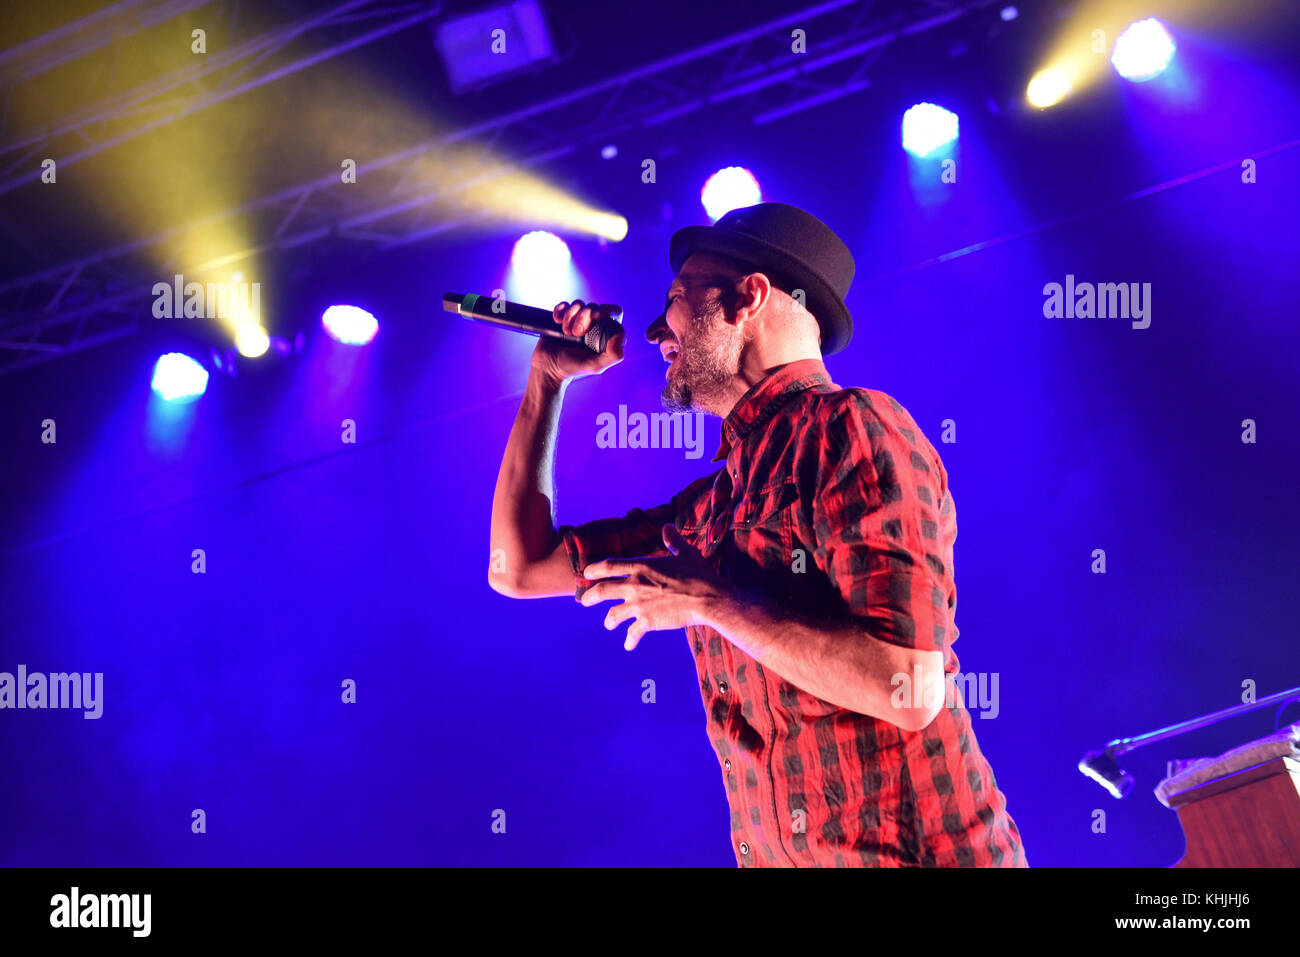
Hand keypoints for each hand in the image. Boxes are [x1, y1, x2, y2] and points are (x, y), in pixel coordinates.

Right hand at [531, 299, 624, 384]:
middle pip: (594, 307)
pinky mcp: (562, 317)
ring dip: (570, 316)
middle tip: (576, 333)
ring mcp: (577, 320)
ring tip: (566, 332)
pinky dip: (560, 311)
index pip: (613, 313)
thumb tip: (621, 336)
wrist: (548, 367)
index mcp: (604, 334)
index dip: (606, 310)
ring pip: (579, 304)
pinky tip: (557, 322)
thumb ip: (613, 355)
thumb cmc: (572, 368)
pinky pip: (564, 305)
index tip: (595, 316)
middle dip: (584, 317)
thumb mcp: (595, 366)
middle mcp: (593, 325)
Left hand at [579, 524, 729, 649]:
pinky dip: (630, 640)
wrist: (708, 599)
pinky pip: (632, 633)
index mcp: (641, 566)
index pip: (609, 566)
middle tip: (584, 601)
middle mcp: (635, 585)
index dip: (594, 569)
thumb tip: (667, 527)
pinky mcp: (647, 622)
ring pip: (613, 615)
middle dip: (590, 597)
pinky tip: (629, 645)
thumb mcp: (685, 553)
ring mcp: (639, 605)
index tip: (586, 573)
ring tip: (609, 624)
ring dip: (609, 621)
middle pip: (602, 591)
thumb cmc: (699, 574)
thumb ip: (673, 541)